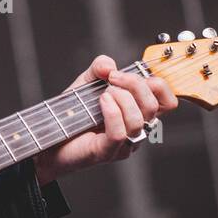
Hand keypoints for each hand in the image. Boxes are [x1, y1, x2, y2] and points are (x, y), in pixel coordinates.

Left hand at [33, 55, 176, 185]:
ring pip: (139, 119)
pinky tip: (101, 102)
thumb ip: (99, 68)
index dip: (155, 82)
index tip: (127, 74)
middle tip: (111, 79)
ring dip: (121, 98)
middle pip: (154, 105)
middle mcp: (136, 129)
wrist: (49, 136)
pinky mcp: (107, 152)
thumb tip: (110, 66)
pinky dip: (112, 112)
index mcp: (139, 112)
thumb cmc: (73, 113)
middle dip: (134, 84)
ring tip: (103, 94)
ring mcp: (124, 144)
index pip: (167, 100)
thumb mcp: (87, 82)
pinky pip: (120, 133)